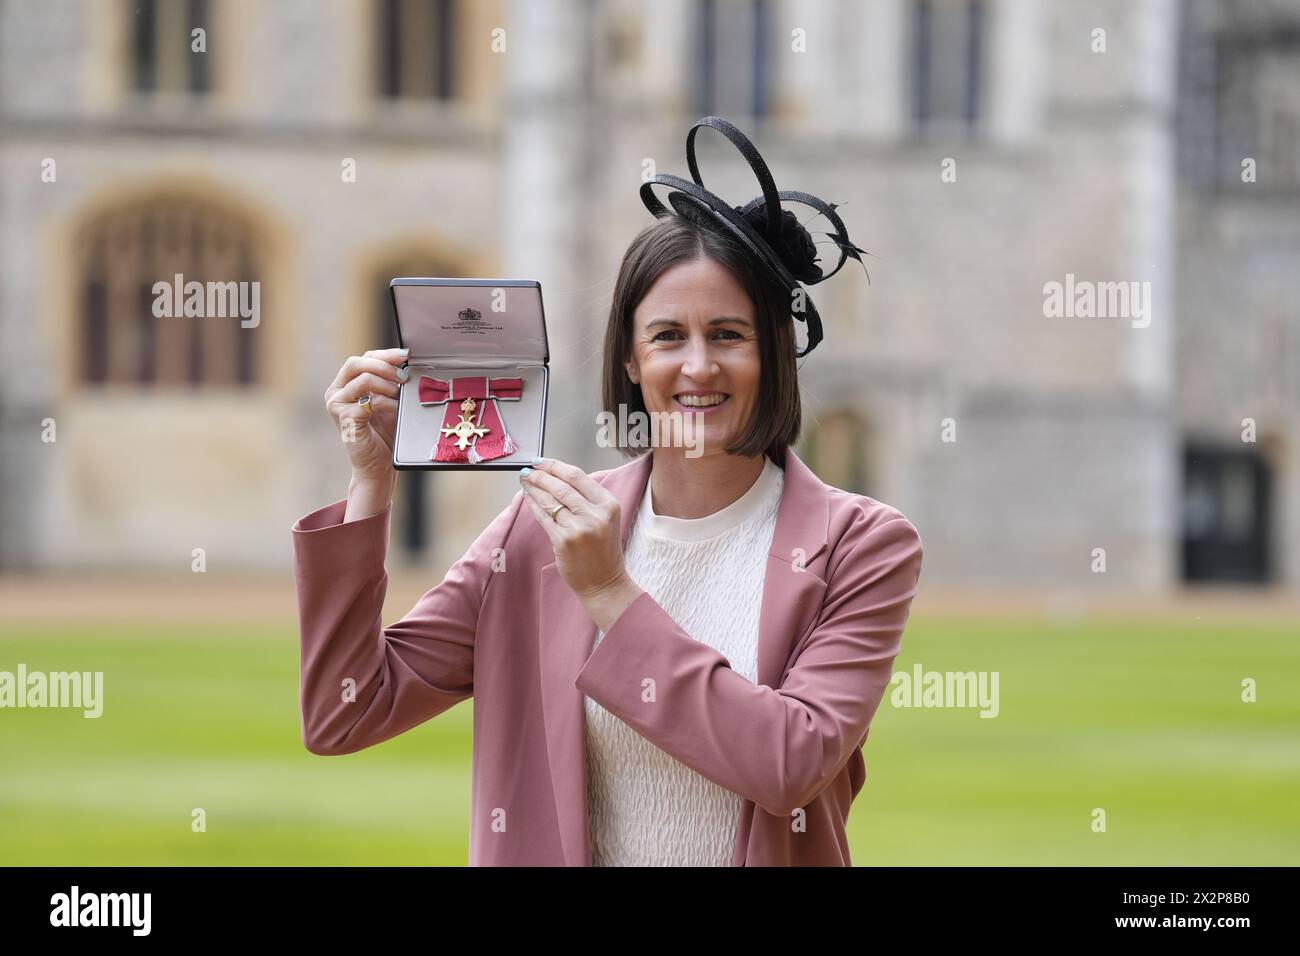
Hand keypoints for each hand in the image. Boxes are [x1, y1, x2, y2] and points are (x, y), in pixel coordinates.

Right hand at [324, 348, 408, 480]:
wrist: (378, 466)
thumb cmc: (385, 435)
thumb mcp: (389, 402)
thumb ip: (390, 383)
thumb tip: (407, 364)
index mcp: (345, 385)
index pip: (363, 358)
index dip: (385, 354)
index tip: (406, 355)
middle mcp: (336, 392)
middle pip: (356, 362)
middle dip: (384, 365)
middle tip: (404, 376)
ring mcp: (336, 405)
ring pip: (363, 378)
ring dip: (387, 384)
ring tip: (400, 395)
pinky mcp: (345, 418)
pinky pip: (369, 400)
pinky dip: (387, 402)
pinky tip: (395, 411)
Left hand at [519, 457, 634, 599]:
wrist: (604, 582)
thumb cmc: (603, 551)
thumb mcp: (605, 519)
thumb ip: (588, 499)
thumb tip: (557, 477)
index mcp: (609, 505)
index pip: (578, 476)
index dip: (556, 466)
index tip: (542, 462)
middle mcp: (595, 515)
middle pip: (562, 486)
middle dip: (541, 475)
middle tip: (529, 470)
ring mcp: (579, 528)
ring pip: (550, 500)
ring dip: (534, 488)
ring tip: (525, 481)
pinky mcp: (563, 541)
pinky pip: (544, 517)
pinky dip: (533, 505)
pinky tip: (528, 498)